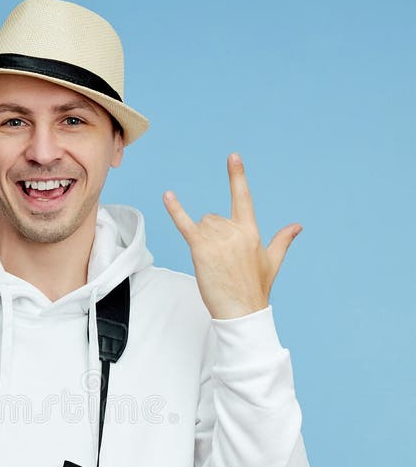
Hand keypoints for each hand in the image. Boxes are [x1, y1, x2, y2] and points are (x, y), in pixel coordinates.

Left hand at [162, 154, 301, 319]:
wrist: (242, 310)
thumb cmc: (255, 289)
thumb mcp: (272, 262)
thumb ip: (282, 240)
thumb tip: (297, 226)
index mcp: (251, 231)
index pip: (243, 197)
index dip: (237, 176)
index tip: (232, 156)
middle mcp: (235, 231)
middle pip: (213, 218)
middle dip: (212, 235)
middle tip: (220, 261)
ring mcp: (218, 239)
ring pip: (201, 225)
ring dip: (202, 240)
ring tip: (213, 263)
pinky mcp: (201, 249)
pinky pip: (186, 225)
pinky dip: (176, 211)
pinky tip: (168, 196)